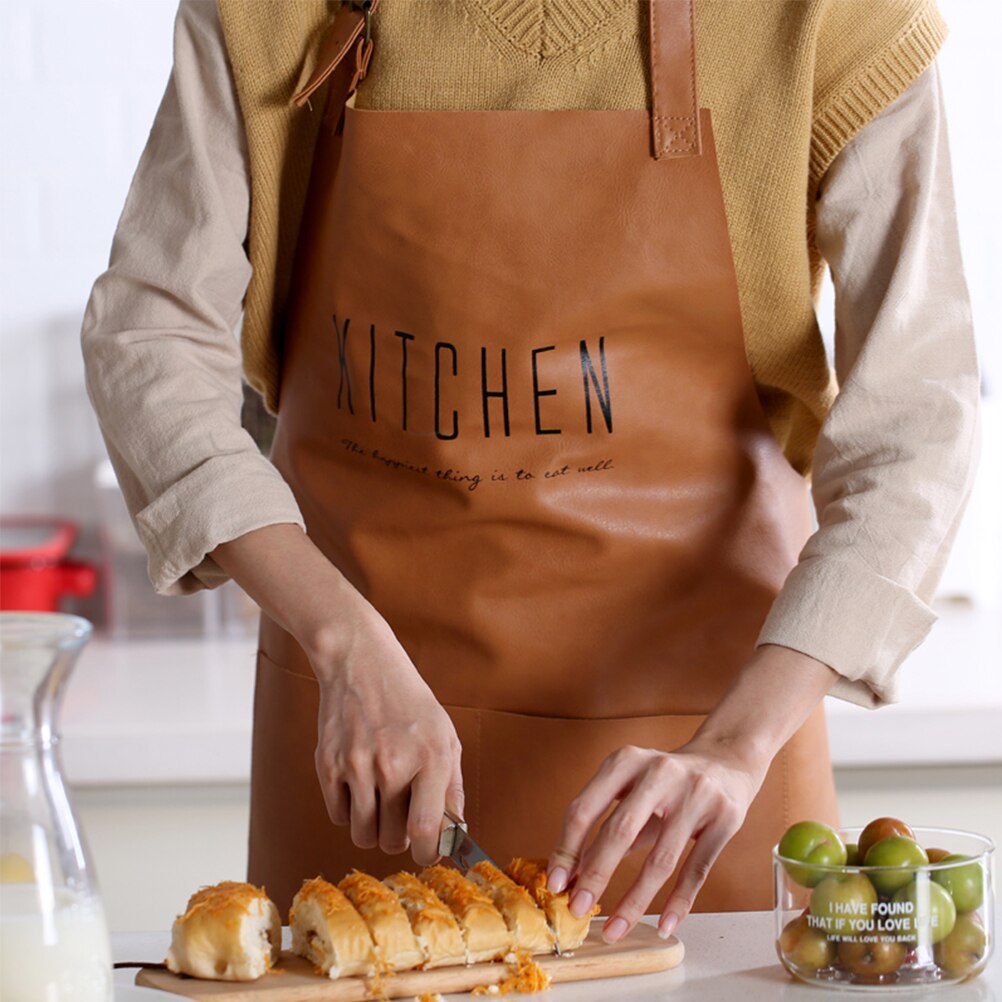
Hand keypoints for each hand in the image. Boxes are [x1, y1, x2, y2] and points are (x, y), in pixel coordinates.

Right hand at [210, 524, 463, 865]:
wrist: (361, 663)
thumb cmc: (410, 705)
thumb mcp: (445, 737)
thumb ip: (451, 789)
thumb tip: (452, 840)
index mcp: (432, 757)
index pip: (427, 832)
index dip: (427, 854)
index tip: (425, 852)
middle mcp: (394, 764)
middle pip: (393, 840)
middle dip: (400, 837)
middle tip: (402, 815)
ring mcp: (357, 765)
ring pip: (363, 835)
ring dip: (373, 828)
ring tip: (381, 801)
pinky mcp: (327, 764)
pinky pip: (339, 816)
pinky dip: (350, 811)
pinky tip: (359, 783)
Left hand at [546, 644, 839, 942]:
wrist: (726, 760)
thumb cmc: (666, 782)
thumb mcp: (630, 791)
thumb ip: (604, 827)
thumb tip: (573, 875)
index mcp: (625, 761)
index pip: (585, 808)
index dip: (567, 849)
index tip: (555, 884)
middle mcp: (659, 772)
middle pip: (620, 830)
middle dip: (596, 875)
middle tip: (578, 909)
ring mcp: (695, 794)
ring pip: (660, 859)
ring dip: (634, 901)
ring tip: (614, 930)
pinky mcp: (724, 818)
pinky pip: (697, 869)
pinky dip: (679, 902)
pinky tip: (664, 925)